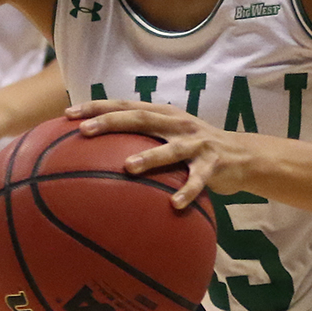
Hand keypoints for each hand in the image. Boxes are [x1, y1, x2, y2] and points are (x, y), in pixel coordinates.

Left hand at [65, 99, 249, 208]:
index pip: (126, 105)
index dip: (97, 107)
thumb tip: (96, 156)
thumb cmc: (194, 149)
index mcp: (164, 115)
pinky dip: (187, 191)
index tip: (68, 113)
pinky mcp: (214, 165)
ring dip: (149, 157)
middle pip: (142, 118)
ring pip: (170, 149)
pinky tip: (174, 205)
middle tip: (84, 131)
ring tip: (128, 167)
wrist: (243, 156)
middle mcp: (178, 124)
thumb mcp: (168, 137)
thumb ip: (140, 140)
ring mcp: (197, 144)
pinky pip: (198, 180)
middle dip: (112, 122)